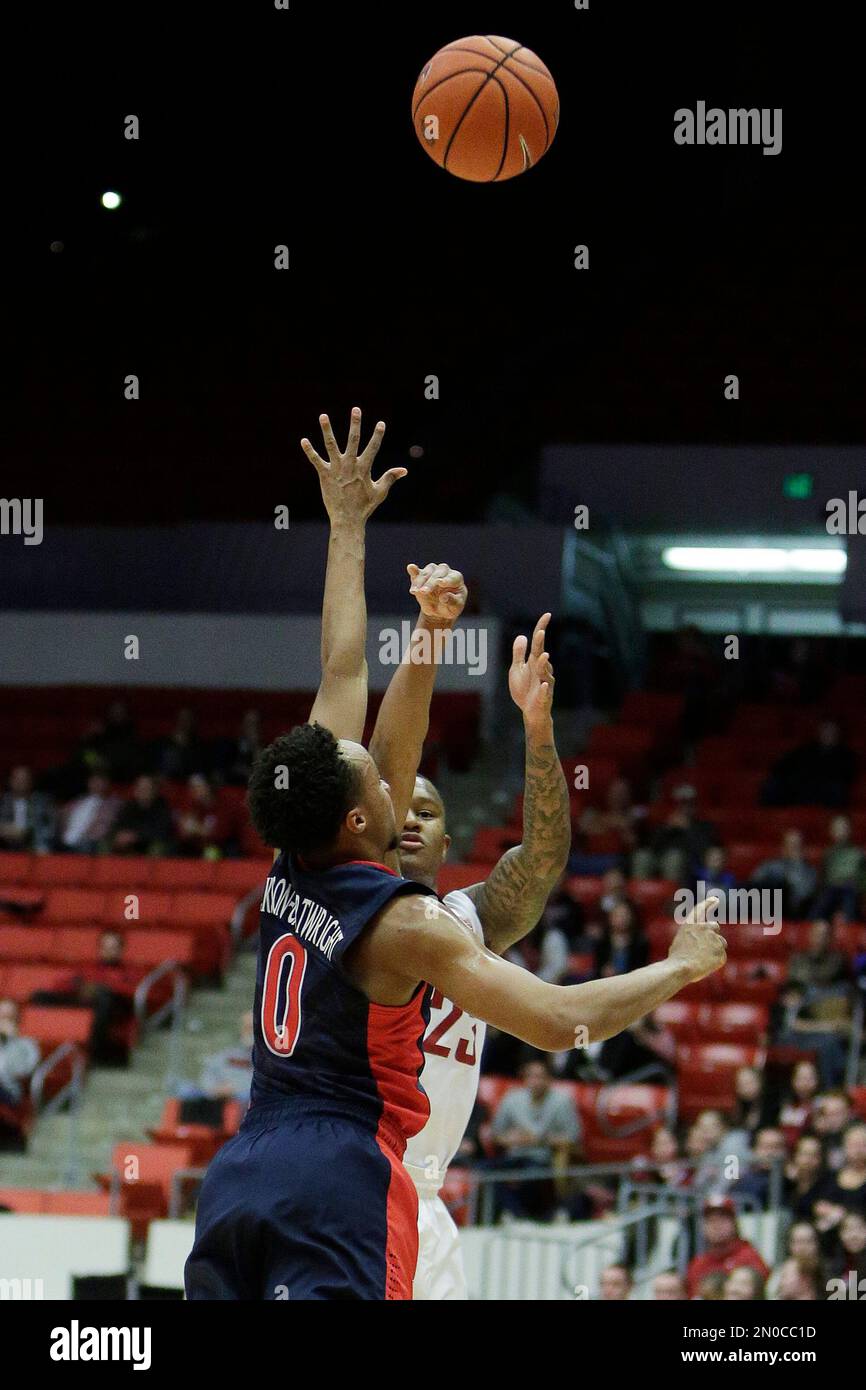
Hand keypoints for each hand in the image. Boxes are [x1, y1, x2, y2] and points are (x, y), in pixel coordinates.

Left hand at [301, 407, 405, 523]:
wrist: (347, 519)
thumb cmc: (364, 507)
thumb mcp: (380, 492)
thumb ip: (390, 478)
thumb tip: (404, 470)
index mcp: (364, 468)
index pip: (373, 447)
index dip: (377, 435)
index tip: (380, 423)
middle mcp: (350, 465)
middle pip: (353, 440)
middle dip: (355, 424)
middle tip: (356, 409)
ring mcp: (336, 469)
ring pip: (331, 445)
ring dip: (327, 429)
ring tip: (323, 415)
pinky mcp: (324, 475)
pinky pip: (315, 460)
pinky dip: (309, 451)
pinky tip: (303, 441)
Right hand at [406, 563, 466, 627]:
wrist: (439, 610)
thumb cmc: (450, 607)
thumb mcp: (455, 608)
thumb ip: (452, 602)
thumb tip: (444, 597)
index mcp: (456, 578)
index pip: (452, 577)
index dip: (447, 580)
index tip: (440, 582)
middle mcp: (445, 572)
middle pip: (438, 573)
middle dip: (430, 583)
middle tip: (424, 591)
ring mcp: (432, 572)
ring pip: (426, 572)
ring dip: (420, 581)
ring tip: (414, 591)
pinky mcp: (420, 576)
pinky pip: (417, 571)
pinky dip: (413, 570)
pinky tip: (410, 568)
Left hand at [509, 613, 553, 724]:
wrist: (530, 711)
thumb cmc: (524, 689)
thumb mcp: (517, 669)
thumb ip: (519, 654)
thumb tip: (521, 635)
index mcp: (534, 661)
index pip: (538, 642)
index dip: (542, 628)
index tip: (547, 614)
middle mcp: (542, 669)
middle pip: (541, 654)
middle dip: (540, 643)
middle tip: (540, 632)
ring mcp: (545, 682)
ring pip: (544, 671)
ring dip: (543, 664)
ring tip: (543, 655)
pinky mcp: (544, 696)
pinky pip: (545, 691)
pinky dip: (545, 688)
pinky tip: (544, 684)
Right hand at [667, 895, 726, 982]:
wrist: (680, 968)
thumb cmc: (676, 958)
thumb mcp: (680, 941)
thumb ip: (693, 936)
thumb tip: (702, 941)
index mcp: (692, 923)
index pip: (701, 908)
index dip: (708, 903)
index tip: (715, 899)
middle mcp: (705, 927)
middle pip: (715, 927)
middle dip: (712, 934)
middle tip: (704, 946)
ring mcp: (714, 939)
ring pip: (720, 943)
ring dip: (714, 949)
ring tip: (702, 959)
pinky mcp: (721, 952)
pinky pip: (721, 957)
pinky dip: (715, 961)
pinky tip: (705, 965)